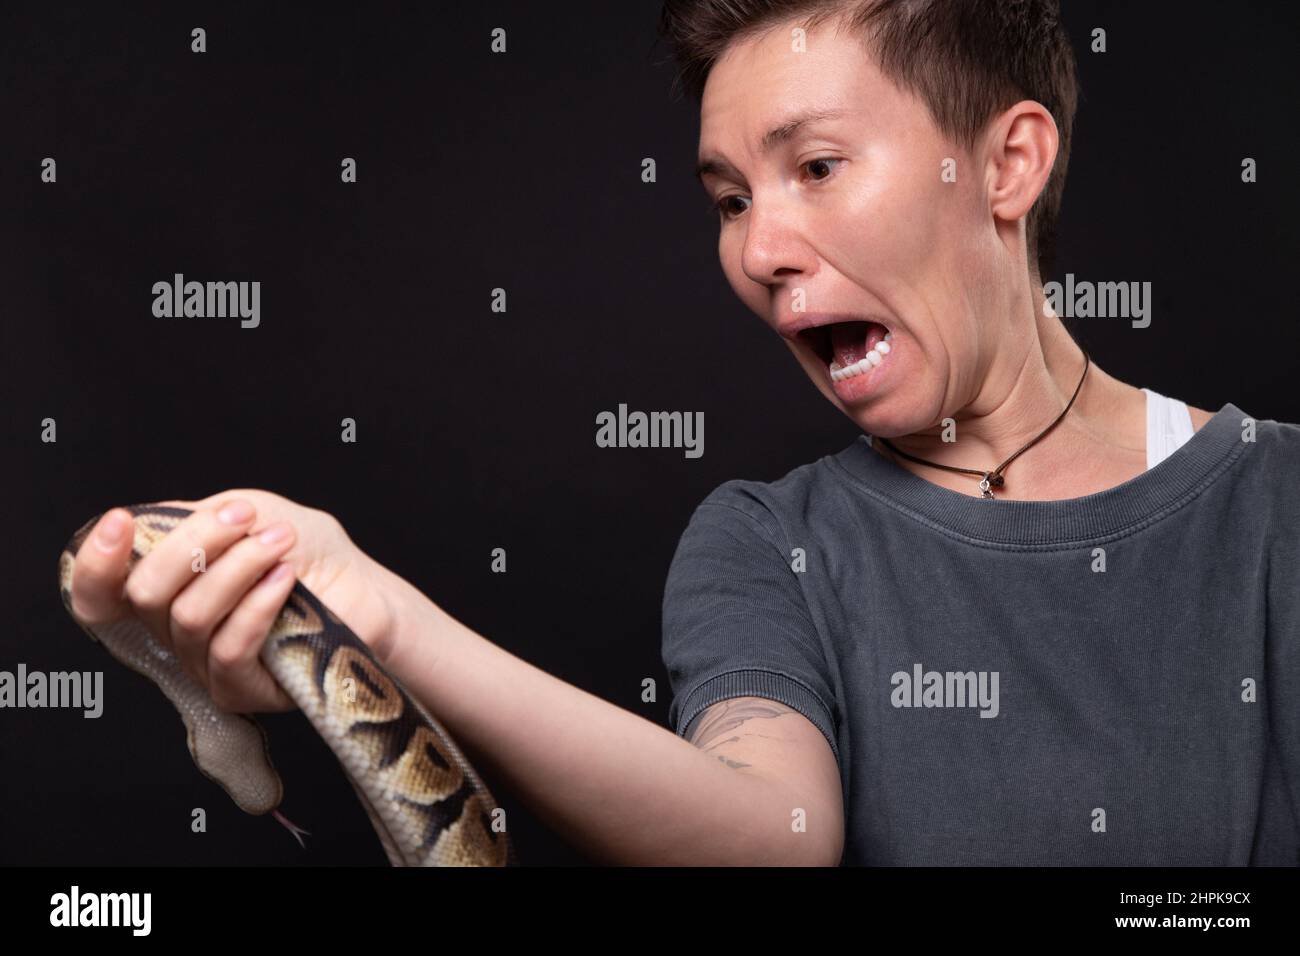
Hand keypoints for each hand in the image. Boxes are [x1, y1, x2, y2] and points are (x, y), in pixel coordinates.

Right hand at [68, 489, 397, 712]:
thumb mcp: (244, 514)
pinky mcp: (240, 690)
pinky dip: (258, 604)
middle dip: (194, 544)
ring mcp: (202, 666)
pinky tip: (285, 578)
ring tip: (282, 541)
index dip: (94, 563)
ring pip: (190, 617)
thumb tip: (140, 525)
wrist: (364, 587)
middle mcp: (172, 632)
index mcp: (164, 589)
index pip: (97, 595)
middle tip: (246, 516)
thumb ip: (188, 518)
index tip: (120, 520)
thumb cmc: (303, 549)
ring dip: (239, 567)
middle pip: (143, 595)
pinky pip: (229, 649)